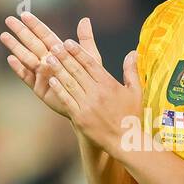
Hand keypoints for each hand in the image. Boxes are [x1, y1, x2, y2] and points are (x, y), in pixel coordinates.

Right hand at [3, 13, 101, 118]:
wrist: (87, 104)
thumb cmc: (89, 80)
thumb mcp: (89, 58)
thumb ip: (85, 40)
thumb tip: (85, 19)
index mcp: (58, 51)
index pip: (45, 35)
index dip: (35, 25)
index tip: (24, 14)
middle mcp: (47, 60)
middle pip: (32, 43)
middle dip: (21, 32)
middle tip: (9, 20)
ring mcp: (41, 74)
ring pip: (26, 57)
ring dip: (16, 47)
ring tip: (4, 36)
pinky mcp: (38, 87)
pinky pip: (26, 76)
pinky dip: (19, 68)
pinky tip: (11, 59)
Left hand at [45, 42, 141, 157]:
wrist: (126, 141)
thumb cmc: (132, 116)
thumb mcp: (135, 92)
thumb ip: (131, 71)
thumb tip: (133, 52)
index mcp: (109, 84)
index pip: (91, 64)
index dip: (78, 52)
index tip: (68, 42)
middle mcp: (97, 93)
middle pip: (77, 71)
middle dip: (64, 57)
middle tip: (53, 46)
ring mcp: (87, 105)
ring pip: (70, 83)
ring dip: (58, 70)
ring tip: (48, 59)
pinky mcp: (80, 117)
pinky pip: (67, 100)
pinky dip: (59, 90)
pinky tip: (51, 81)